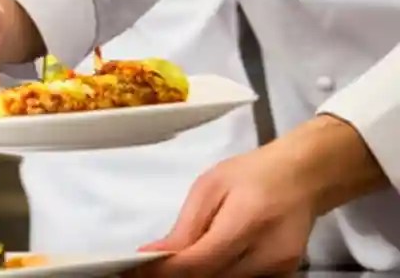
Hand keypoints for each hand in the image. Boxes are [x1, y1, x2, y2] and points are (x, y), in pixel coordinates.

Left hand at [136, 116, 386, 276]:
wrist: (304, 177)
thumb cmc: (253, 174)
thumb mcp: (210, 187)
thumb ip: (184, 227)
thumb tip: (154, 256)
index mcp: (248, 222)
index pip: (199, 262)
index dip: (165, 272)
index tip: (138, 270)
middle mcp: (268, 254)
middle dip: (178, 275)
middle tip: (152, 267)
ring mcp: (281, 269)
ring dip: (198, 276)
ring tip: (177, 263)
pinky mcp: (285, 275)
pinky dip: (218, 275)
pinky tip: (207, 262)